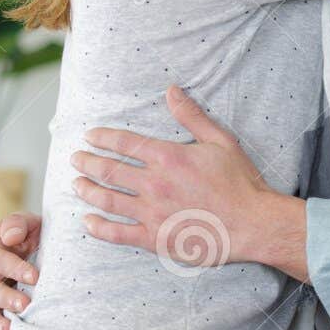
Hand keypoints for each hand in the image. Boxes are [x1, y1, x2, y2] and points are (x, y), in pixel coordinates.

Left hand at [75, 86, 307, 279]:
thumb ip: (191, 116)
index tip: (90, 136)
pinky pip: (117, 234)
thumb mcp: (220, 141)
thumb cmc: (240, 182)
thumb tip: (172, 91)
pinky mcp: (155, 238)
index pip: (124, 143)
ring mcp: (152, 212)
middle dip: (87, 162)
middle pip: (108, 170)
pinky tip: (88, 221)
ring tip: (76, 185)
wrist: (253, 224)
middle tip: (76, 159)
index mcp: (168, 157)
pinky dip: (98, 227)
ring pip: (107, 200)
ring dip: (87, 190)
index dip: (102, 138)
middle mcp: (154, 183)